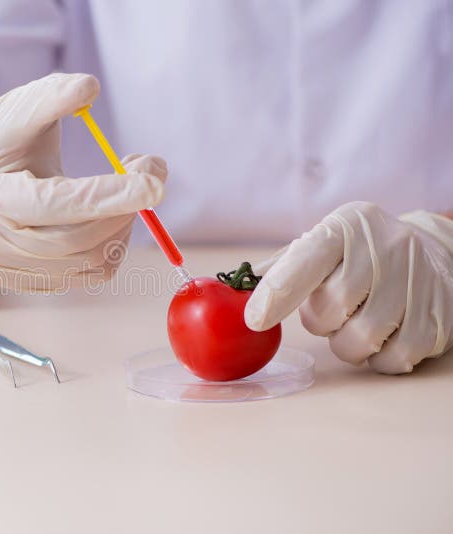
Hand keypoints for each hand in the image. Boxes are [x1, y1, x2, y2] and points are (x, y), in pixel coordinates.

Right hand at [0, 73, 166, 289]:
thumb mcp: (20, 108)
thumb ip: (53, 95)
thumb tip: (90, 87)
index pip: (53, 203)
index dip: (108, 195)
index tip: (154, 183)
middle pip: (74, 241)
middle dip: (124, 210)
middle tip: (150, 174)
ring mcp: (3, 269)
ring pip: (85, 263)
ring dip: (122, 228)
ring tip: (129, 194)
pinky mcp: (23, 281)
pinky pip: (84, 276)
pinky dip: (109, 247)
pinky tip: (108, 219)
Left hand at [245, 201, 452, 373]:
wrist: (434, 252)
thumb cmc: (357, 255)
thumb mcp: (321, 246)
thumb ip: (280, 269)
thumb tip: (233, 291)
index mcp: (345, 226)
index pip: (306, 260)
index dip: (277, 293)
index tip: (254, 320)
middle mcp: (385, 248)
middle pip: (331, 309)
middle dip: (320, 321)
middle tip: (333, 310)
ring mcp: (418, 281)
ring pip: (360, 340)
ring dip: (346, 344)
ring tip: (356, 322)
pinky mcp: (438, 317)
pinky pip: (392, 360)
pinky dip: (378, 359)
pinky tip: (383, 336)